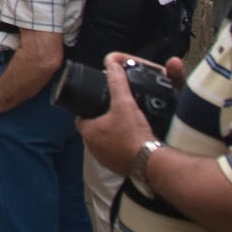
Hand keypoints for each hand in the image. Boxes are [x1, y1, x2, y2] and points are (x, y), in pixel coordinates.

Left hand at [76, 53, 157, 175]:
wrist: (150, 162)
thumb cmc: (134, 135)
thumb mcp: (125, 103)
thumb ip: (117, 82)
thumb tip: (112, 63)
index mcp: (88, 132)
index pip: (81, 117)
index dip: (89, 109)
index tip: (98, 104)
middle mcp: (92, 148)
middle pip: (93, 129)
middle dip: (102, 121)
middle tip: (114, 112)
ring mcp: (104, 159)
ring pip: (103, 142)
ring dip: (111, 134)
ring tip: (124, 124)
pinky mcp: (117, 167)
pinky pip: (114, 153)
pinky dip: (121, 146)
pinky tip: (131, 140)